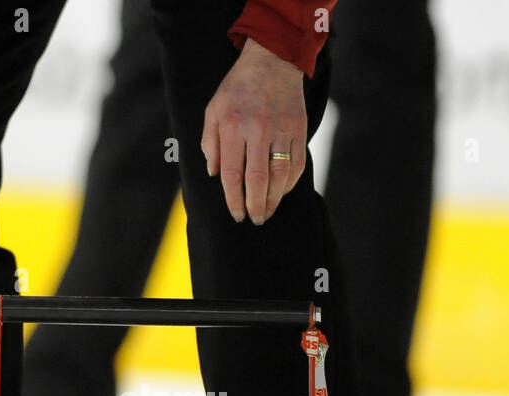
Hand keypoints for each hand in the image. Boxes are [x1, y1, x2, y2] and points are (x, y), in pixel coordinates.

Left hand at [202, 38, 306, 225]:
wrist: (272, 61)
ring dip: (274, 199)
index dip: (234, 199)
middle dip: (255, 205)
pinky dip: (290, 183)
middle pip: (257, 179)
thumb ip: (210, 142)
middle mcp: (257, 130)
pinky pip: (297, 163)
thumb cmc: (238, 88)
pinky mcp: (298, 129)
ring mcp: (281, 130)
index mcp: (232, 127)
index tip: (236, 214)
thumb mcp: (214, 110)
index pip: (232, 173)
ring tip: (268, 212)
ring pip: (280, 175)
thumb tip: (214, 173)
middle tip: (254, 220)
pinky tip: (282, 192)